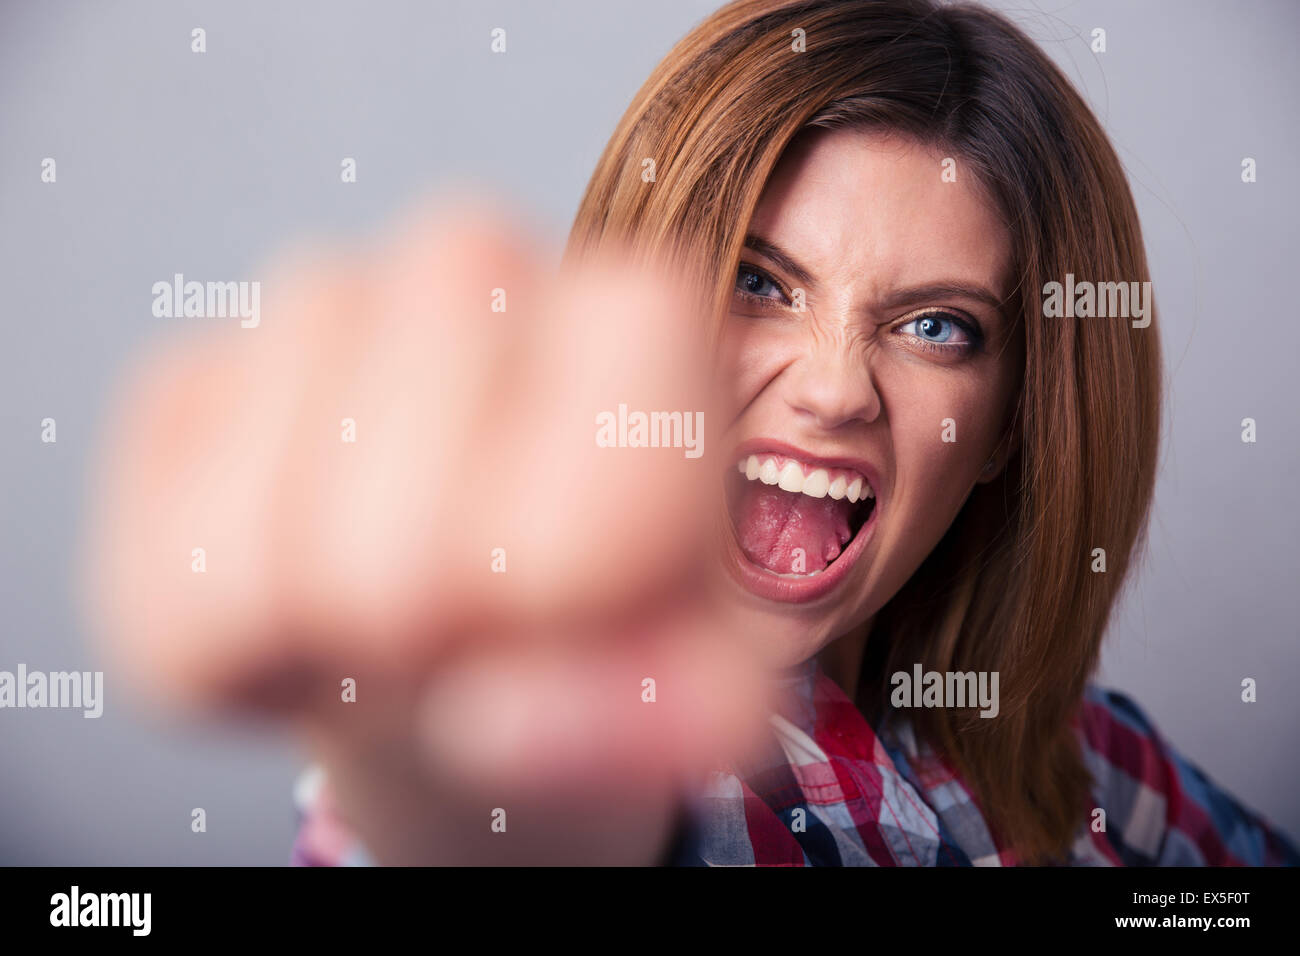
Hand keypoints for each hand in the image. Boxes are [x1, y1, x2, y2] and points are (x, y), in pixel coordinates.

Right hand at [82, 191, 767, 863]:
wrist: (471, 621)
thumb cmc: (594, 629)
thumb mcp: (680, 687)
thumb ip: (663, 717)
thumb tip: (502, 726)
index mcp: (636, 320)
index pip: (599, 479)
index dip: (573, 587)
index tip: (578, 601)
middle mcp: (474, 263)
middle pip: (402, 530)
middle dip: (429, 631)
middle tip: (462, 618)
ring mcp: (316, 307)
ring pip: (264, 538)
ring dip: (321, 635)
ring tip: (387, 613)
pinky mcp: (187, 383)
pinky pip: (167, 567)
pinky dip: (224, 647)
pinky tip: (298, 598)